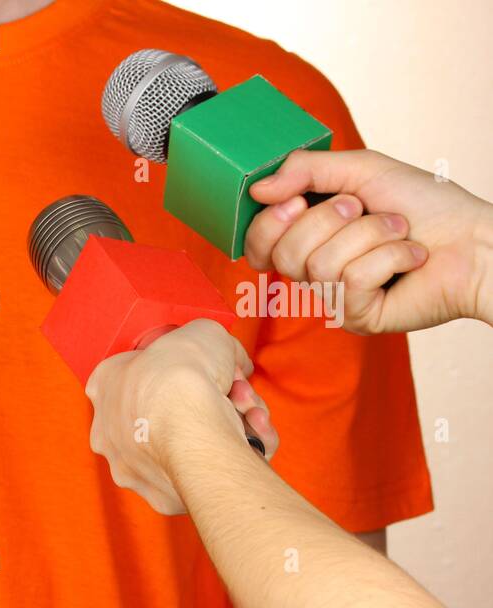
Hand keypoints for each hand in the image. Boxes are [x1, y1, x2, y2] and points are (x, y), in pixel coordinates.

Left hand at [84, 320, 278, 514]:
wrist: (184, 423)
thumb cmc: (179, 374)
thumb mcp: (203, 333)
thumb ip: (217, 347)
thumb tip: (235, 364)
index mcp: (106, 388)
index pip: (145, 377)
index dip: (189, 370)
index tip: (214, 368)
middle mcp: (110, 433)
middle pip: (173, 415)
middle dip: (217, 402)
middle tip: (238, 393)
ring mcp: (134, 469)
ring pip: (192, 447)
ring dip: (233, 426)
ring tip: (251, 415)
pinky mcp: (162, 498)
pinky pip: (204, 475)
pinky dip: (235, 457)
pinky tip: (252, 441)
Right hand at [246, 148, 492, 333]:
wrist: (476, 238)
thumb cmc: (427, 205)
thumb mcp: (361, 170)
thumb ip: (305, 170)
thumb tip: (257, 189)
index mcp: (309, 238)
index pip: (257, 244)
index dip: (270, 223)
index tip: (299, 200)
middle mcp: (316, 271)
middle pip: (284, 255)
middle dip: (330, 221)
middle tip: (364, 210)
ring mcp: (335, 298)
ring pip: (321, 266)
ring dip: (371, 235)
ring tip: (400, 232)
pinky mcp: (358, 317)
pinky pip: (351, 282)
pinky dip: (390, 257)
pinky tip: (411, 258)